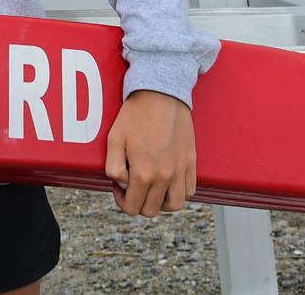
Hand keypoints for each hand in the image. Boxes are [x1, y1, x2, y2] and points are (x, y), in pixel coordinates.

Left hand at [104, 89, 195, 216]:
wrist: (161, 94)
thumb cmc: (136, 114)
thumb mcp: (114, 139)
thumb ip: (113, 168)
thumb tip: (123, 185)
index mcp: (143, 172)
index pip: (133, 207)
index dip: (122, 201)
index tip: (120, 188)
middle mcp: (164, 176)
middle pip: (152, 210)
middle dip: (138, 203)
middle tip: (132, 186)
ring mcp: (180, 170)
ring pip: (175, 205)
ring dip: (161, 202)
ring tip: (152, 187)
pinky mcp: (191, 162)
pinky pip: (190, 190)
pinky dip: (179, 191)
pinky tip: (168, 180)